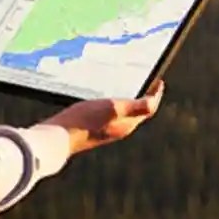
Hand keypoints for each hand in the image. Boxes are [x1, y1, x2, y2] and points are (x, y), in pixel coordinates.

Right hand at [41, 81, 164, 156]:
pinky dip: (116, 104)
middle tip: (147, 81)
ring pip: (126, 113)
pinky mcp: (95, 130)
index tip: (159, 80)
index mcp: (128, 124)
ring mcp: (108, 130)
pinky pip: (112, 115)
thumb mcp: (114, 108)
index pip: (149, 108)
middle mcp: (120, 128)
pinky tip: (106, 98)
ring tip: (129, 87)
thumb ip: (136, 106)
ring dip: (131, 100)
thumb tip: (155, 101)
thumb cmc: (86, 120)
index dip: (156, 93)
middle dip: (145, 96)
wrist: (59, 138)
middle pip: (139, 111)